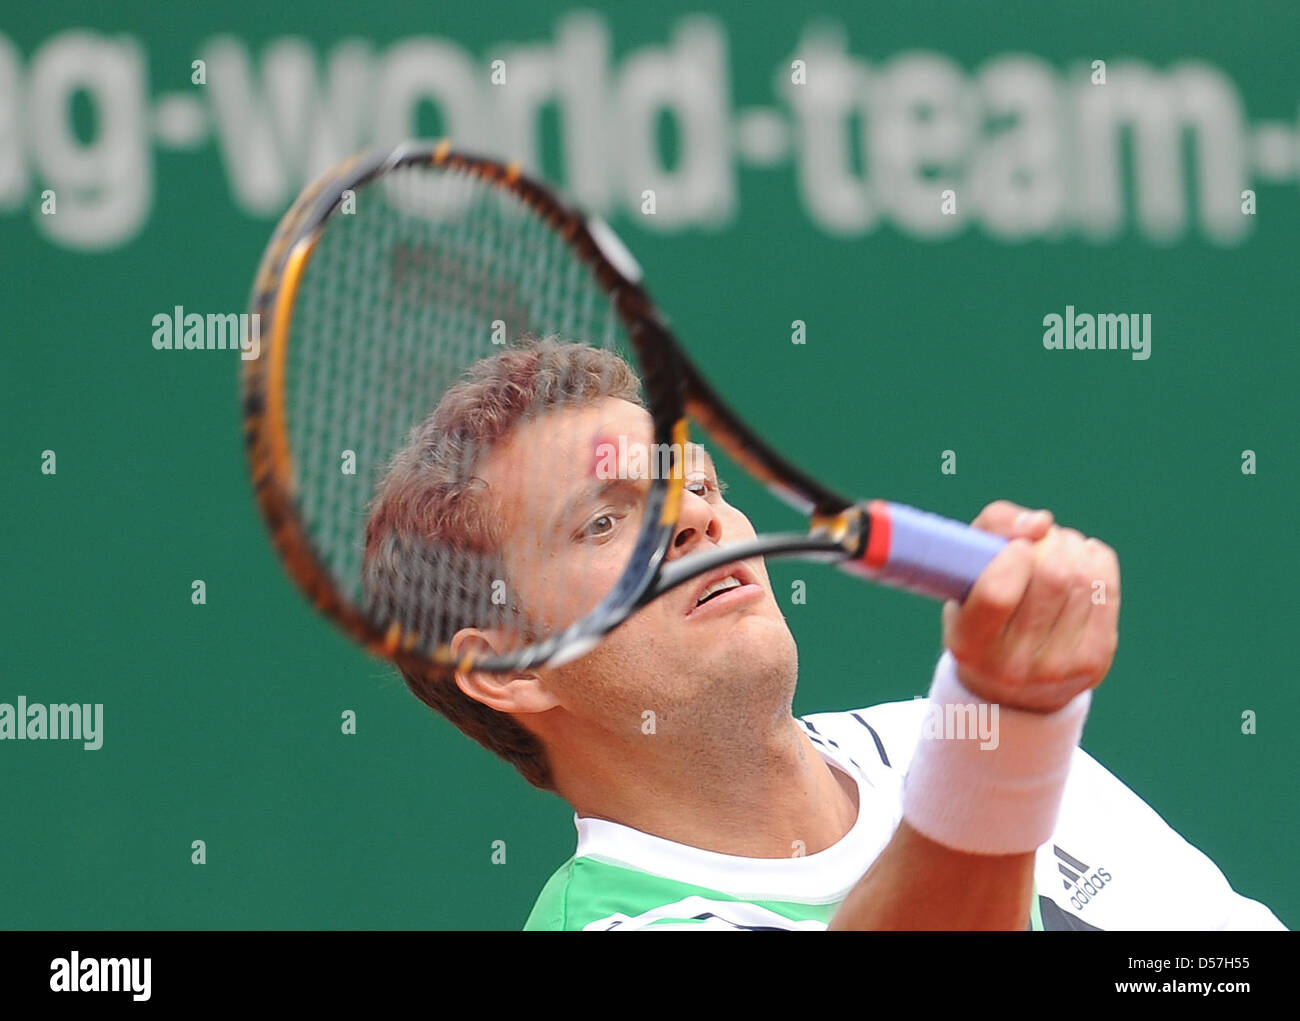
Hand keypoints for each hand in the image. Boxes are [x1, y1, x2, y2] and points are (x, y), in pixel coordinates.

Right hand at [941, 500, 1119, 712]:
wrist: (1009, 686)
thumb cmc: (981, 611)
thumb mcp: (964, 573)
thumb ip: (991, 529)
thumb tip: (1041, 523)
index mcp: (969, 645)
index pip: (997, 593)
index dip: (1013, 554)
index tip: (1016, 546)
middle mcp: (1013, 665)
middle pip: (1052, 579)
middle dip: (1050, 542)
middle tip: (1041, 538)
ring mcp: (1059, 668)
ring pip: (1083, 579)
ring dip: (1072, 546)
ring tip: (1058, 547)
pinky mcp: (1095, 661)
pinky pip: (1106, 589)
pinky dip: (1095, 559)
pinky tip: (1081, 558)